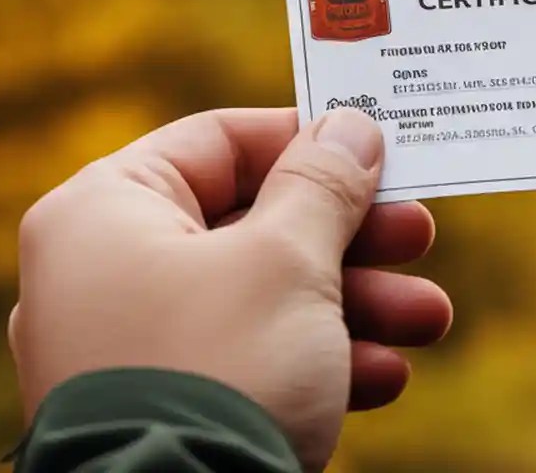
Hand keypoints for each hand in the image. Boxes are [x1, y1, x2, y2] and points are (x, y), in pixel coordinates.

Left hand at [9, 108, 451, 469]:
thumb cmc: (220, 371)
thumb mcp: (286, 261)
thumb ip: (323, 184)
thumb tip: (351, 125)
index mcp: (105, 214)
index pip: (217, 142)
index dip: (307, 139)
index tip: (378, 150)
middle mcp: (105, 274)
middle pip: (252, 225)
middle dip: (353, 238)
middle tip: (421, 234)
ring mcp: (131, 348)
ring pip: (262, 300)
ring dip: (356, 305)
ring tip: (430, 318)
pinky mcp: (164, 409)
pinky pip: (248, 364)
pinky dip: (318, 363)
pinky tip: (385, 375)